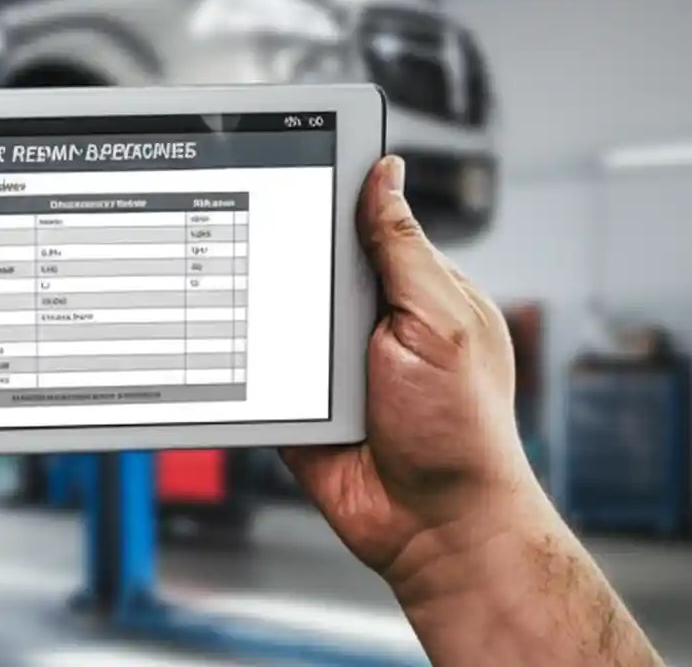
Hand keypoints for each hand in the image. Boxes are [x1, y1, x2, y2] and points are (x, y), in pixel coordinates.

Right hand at [281, 156, 536, 577]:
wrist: (432, 526)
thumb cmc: (462, 429)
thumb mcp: (439, 321)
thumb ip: (403, 250)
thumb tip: (385, 176)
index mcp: (415, 291)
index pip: (364, 224)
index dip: (331, 196)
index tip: (292, 165)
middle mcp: (370, 321)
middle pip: (308, 263)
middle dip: (284, 255)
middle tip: (259, 241)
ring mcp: (331, 362)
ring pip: (276, 311)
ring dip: (261, 309)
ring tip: (246, 301)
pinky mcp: (298, 399)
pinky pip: (257, 367)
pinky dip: (242, 357)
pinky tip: (229, 346)